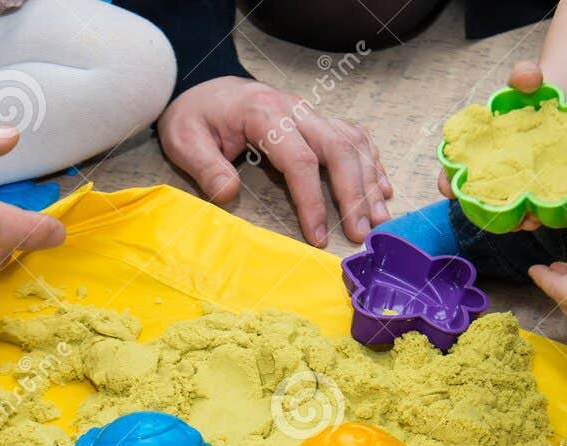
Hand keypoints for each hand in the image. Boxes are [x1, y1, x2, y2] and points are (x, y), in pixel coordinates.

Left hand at [156, 76, 392, 246]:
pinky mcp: (316, 119)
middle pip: (337, 148)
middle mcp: (294, 109)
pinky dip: (372, 161)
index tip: (317, 236)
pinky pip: (353, 135)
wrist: (205, 89)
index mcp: (263, 114)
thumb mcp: (184, 141)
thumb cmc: (195, 118)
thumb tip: (229, 195)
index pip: (299, 160)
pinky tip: (382, 188)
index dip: (312, 200)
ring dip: (370, 181)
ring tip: (380, 218)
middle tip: (361, 233)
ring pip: (351, 142)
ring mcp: (309, 112)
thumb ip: (206, 167)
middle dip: (353, 193)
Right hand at [437, 61, 546, 230]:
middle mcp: (492, 176)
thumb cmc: (537, 98)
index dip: (448, 183)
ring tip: (530, 217)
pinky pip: (536, 212)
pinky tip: (553, 209)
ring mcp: (516, 189)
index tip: (450, 189)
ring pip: (508, 214)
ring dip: (517, 220)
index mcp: (477, 153)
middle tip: (495, 208)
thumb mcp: (529, 81)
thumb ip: (524, 75)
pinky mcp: (541, 195)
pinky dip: (542, 214)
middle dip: (488, 211)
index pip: (452, 173)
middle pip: (480, 202)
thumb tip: (526, 77)